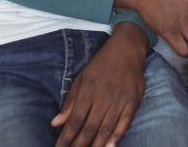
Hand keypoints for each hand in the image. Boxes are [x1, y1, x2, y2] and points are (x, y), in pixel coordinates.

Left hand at [52, 24, 146, 146]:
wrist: (126, 50)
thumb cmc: (101, 64)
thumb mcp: (81, 78)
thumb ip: (69, 102)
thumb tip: (55, 122)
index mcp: (88, 91)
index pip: (75, 121)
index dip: (66, 137)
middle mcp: (103, 98)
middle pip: (89, 128)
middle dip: (79, 145)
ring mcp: (119, 101)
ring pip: (106, 128)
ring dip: (96, 145)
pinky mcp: (132, 102)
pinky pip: (124, 123)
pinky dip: (117, 136)